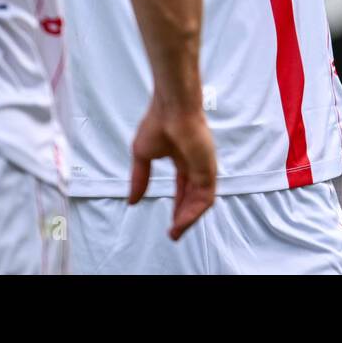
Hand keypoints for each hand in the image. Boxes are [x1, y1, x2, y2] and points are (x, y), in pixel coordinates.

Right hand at [129, 99, 215, 240]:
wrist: (171, 109)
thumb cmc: (157, 123)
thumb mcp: (142, 156)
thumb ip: (140, 179)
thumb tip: (131, 201)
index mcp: (182, 159)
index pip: (183, 188)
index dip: (178, 206)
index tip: (170, 224)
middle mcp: (195, 165)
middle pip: (193, 197)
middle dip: (184, 217)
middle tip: (174, 233)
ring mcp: (204, 168)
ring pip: (200, 201)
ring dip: (188, 219)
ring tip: (176, 232)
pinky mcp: (209, 170)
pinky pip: (205, 198)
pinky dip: (193, 212)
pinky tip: (182, 222)